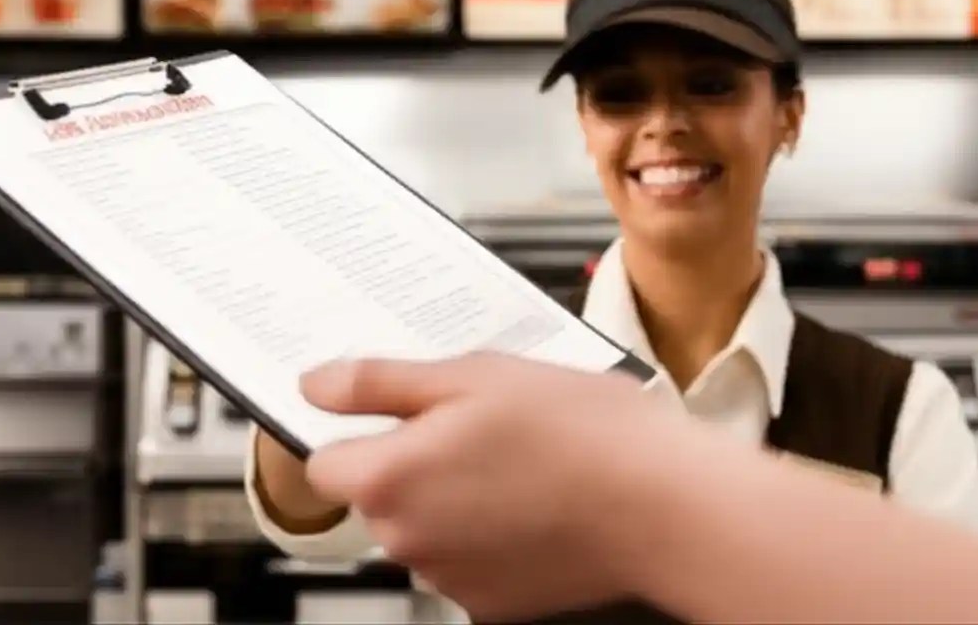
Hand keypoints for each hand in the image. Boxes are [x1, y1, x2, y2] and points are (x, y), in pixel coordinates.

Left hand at [298, 352, 692, 621]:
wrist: (660, 504)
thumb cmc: (579, 432)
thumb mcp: (472, 376)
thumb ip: (379, 384)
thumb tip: (317, 385)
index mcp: (390, 478)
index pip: (325, 462)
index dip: (361, 432)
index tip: (402, 416)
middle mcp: (407, 539)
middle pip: (380, 496)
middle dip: (415, 462)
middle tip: (482, 426)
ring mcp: (449, 577)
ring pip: (426, 527)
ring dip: (455, 498)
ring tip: (521, 462)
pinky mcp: (490, 602)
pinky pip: (467, 559)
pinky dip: (489, 535)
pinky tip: (536, 501)